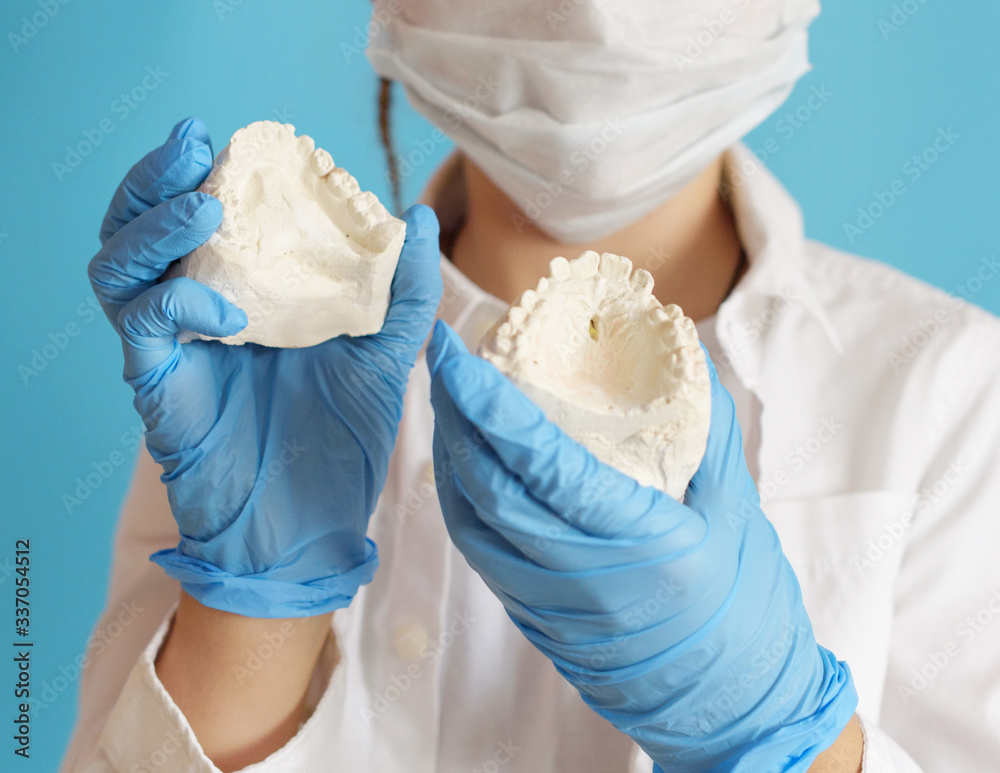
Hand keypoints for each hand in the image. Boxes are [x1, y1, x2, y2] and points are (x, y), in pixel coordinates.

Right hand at [89, 117, 441, 617]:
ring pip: (119, 266)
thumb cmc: (342, 444)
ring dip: (152, 225)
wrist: (311, 531)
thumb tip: (416, 213)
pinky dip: (175, 305)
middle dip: (158, 178)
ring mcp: (172, 350)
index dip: (208, 171)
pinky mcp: (158, 388)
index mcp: (245, 298)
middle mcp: (197, 315)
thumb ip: (404, 292)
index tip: (239, 138)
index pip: (204, 219)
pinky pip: (140, 328)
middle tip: (195, 142)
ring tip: (202, 206)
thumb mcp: (386, 357)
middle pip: (142, 227)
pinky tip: (227, 312)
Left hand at [426, 320, 856, 771]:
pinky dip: (462, 501)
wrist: (735, 710)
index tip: (455, 353)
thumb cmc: (748, 611)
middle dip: (455, 416)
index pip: (541, 464)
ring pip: (472, 522)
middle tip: (444, 361)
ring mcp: (550, 605)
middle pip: (488, 487)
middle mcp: (582, 577)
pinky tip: (466, 467)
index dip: (489, 404)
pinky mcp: (536, 620)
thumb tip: (683, 358)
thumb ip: (708, 433)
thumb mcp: (738, 512)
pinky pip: (481, 553)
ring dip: (450, 456)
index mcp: (638, 543)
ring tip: (449, 402)